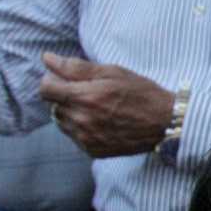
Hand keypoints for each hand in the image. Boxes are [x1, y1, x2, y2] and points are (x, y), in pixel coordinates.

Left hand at [37, 52, 175, 157]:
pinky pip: (74, 137)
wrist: (164, 123)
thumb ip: (76, 67)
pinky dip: (82, 128)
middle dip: (65, 96)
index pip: (45, 89)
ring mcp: (86, 139)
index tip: (66, 79)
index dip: (53, 81)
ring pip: (62, 122)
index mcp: (84, 97)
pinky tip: (101, 122)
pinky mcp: (92, 150)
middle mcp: (81, 120)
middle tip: (89, 92)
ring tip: (96, 108)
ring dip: (72, 113)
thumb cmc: (140, 93)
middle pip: (53, 106)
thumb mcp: (112, 72)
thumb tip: (47, 59)